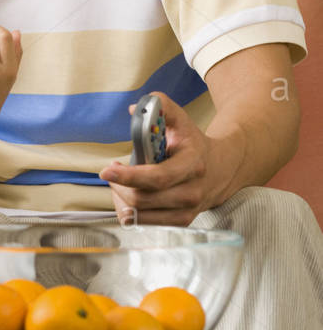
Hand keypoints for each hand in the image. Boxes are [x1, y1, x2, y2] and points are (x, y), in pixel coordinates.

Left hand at [98, 92, 225, 225]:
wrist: (222, 168)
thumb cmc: (193, 143)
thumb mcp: (180, 120)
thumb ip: (160, 106)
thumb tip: (135, 109)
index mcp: (192, 164)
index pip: (157, 177)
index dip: (128, 176)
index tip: (107, 171)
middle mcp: (192, 192)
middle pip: (142, 199)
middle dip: (118, 185)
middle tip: (112, 172)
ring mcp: (187, 210)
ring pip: (140, 214)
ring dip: (120, 198)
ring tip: (120, 183)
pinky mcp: (180, 222)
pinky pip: (144, 223)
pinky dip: (129, 211)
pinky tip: (129, 196)